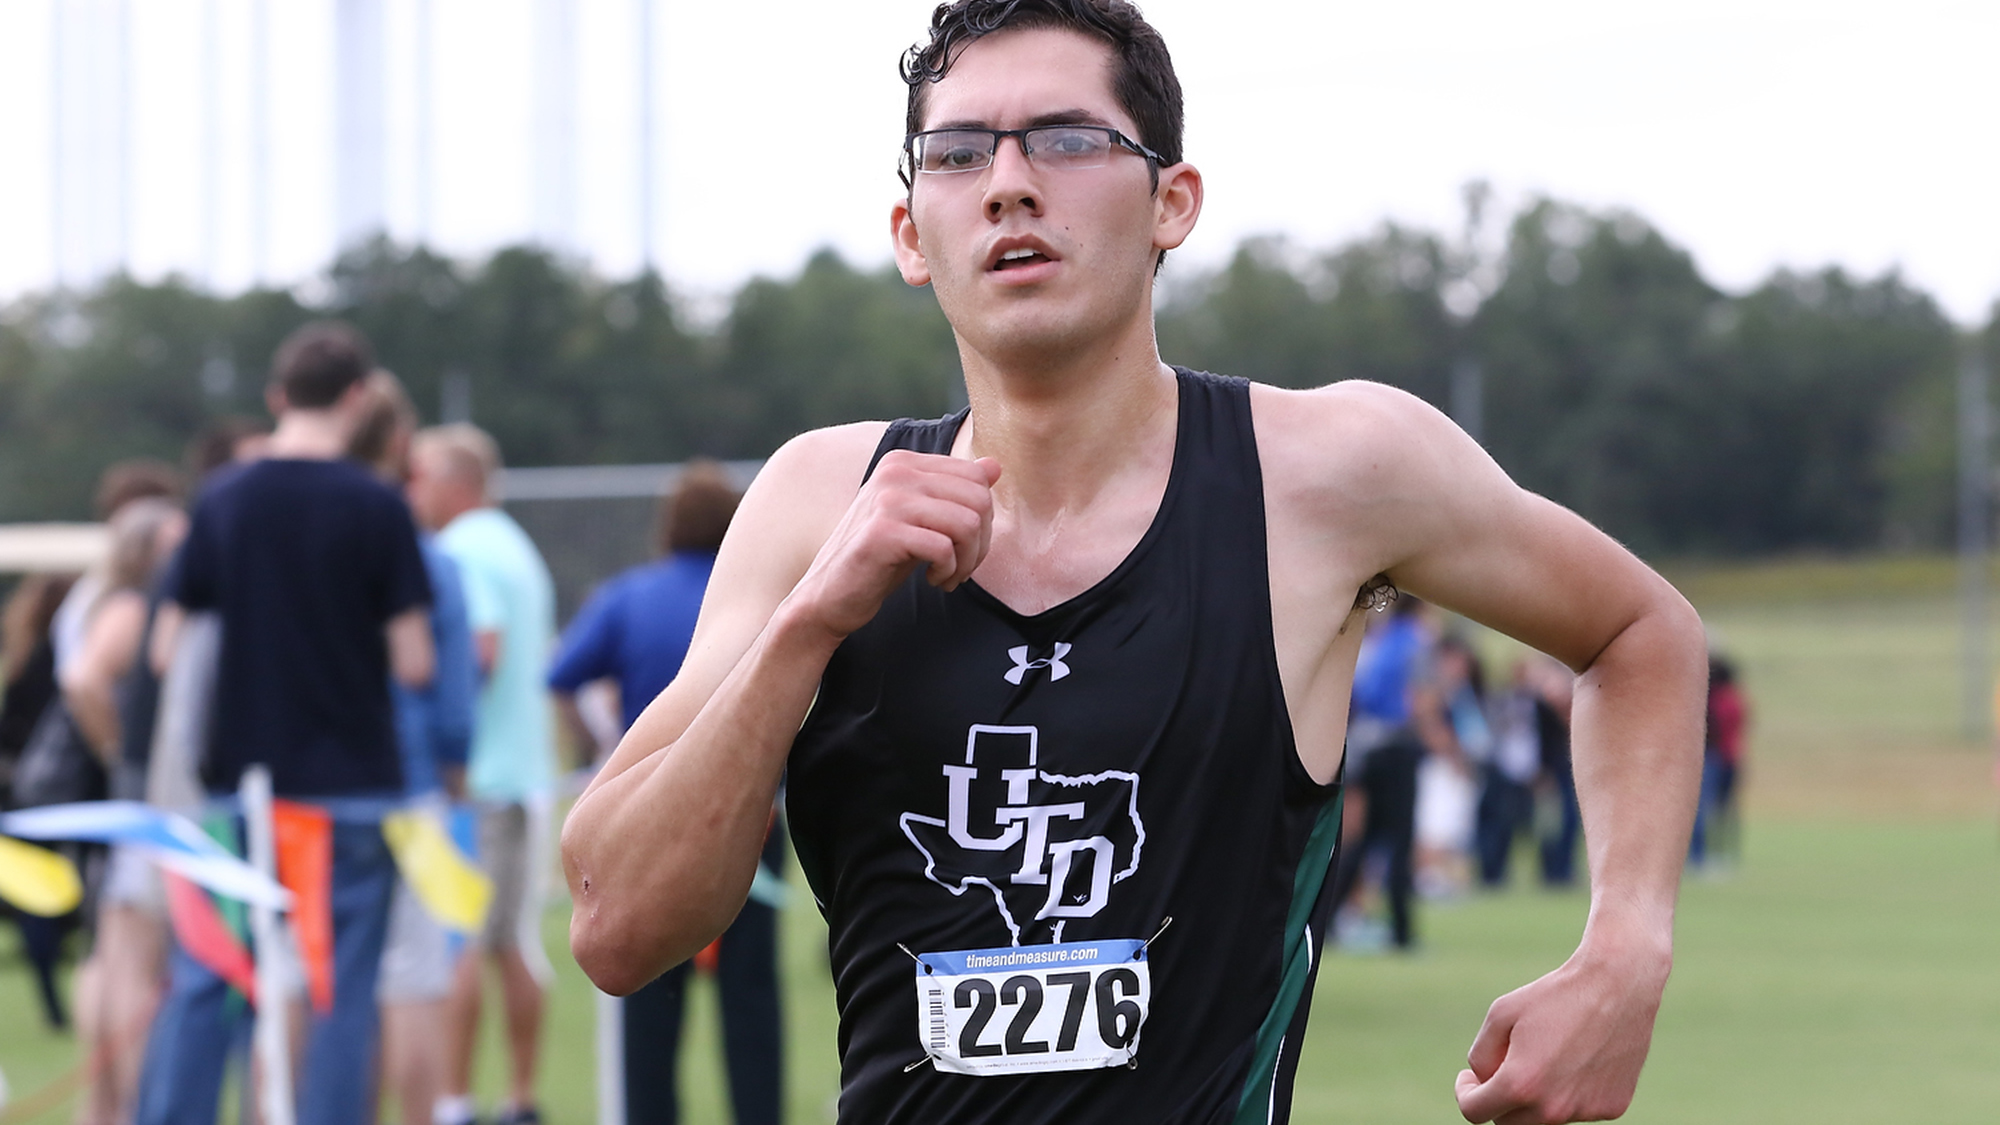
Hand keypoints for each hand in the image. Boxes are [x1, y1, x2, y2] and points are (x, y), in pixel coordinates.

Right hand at [788, 450, 1000, 639]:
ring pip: (966, 524)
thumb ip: (954, 490)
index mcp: (904, 462)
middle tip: (960, 568)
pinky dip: (948, 571)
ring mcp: (886, 500)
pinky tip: (933, 579)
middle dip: (980, 542)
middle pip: (978, 500)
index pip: (976, 477)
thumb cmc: (881, 558)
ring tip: (948, 576)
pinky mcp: (882, 533)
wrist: (831, 594)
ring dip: (967, 560)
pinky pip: (944, 548)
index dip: (984, 518)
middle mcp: (895, 472)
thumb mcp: (922, 519)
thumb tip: (995, 465)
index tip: (965, 546)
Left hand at [1454, 939, 1668, 1123]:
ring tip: (1550, 1054)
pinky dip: (1569, 1091)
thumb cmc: (1555, 996)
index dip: (1466, 1093)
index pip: (1476, 1112)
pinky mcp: (1611, 1108)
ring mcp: (1585, 1112)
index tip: (1469, 1078)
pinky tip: (1579, 1058)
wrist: (1618, 986)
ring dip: (1537, 1095)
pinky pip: (1577, 1108)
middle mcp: (1553, 1108)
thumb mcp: (1501, 1014)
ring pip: (1544, 1117)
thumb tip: (1484, 1082)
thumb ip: (1481, 1055)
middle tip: (1503, 1067)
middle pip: (1509, 1121)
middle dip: (1499, 1098)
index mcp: (1520, 1085)